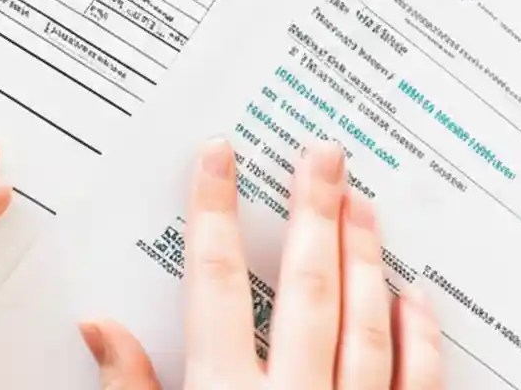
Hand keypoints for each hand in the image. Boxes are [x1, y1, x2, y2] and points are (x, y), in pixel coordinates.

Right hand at [80, 141, 442, 388]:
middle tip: (322, 153)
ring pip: (368, 324)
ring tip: (363, 201)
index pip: (217, 284)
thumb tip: (99, 327)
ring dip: (366, 257)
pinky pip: (416, 386)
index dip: (214, 212)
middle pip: (308, 288)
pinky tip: (417, 297)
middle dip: (312, 212)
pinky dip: (420, 338)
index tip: (218, 158)